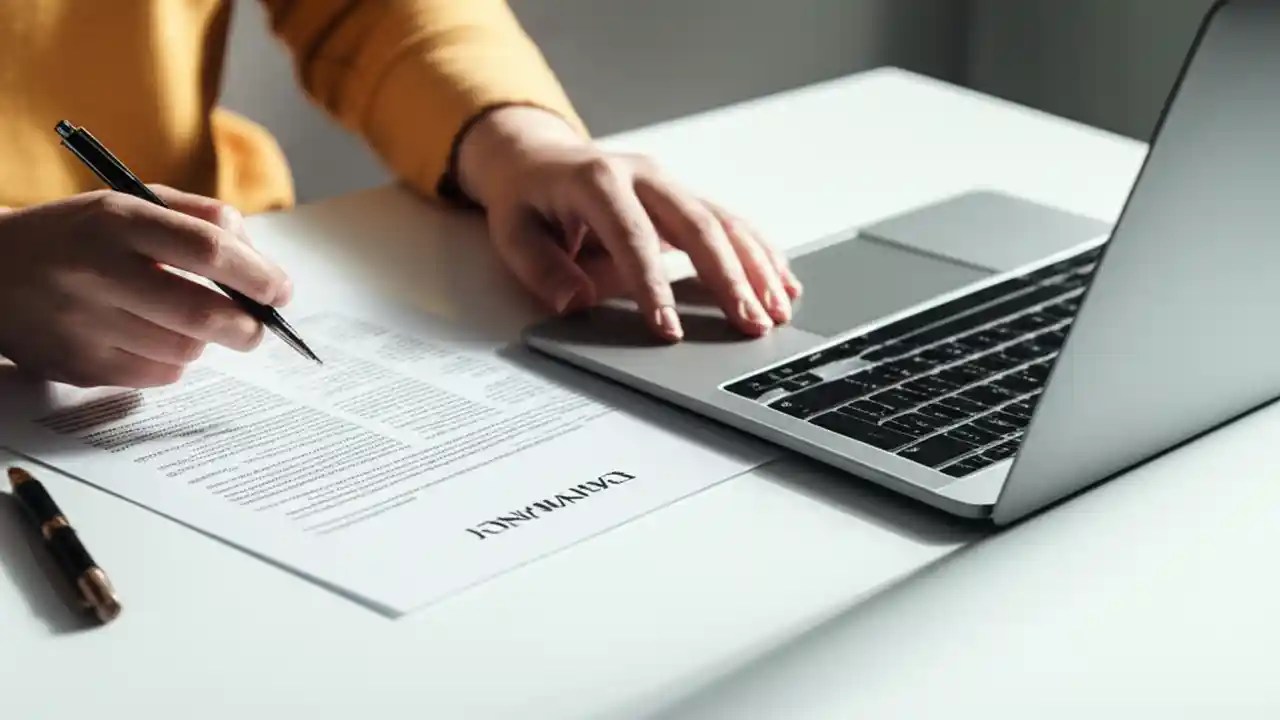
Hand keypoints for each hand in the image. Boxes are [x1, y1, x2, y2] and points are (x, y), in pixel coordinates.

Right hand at [0, 187, 291, 387]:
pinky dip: (173, 362)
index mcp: (117, 219)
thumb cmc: (80, 236)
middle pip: (203, 313)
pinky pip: (158, 376)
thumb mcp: (131, 203)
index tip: (281, 292)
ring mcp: (84, 322)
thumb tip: (260, 262)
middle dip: (247, 326)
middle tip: (257, 327)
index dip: (257, 275)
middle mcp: (98, 270)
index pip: (208, 250)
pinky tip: (152, 339)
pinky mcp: (78, 365)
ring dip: (205, 342)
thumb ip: (201, 219)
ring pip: (185, 350)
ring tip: (186, 322)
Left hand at [455, 106, 801, 341]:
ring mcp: (669, 184)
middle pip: (697, 225)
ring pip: (724, 222)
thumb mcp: (512, 233)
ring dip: (756, 268)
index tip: (668, 329)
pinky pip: (731, 222)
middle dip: (728, 278)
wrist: (537, 158)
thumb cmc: (526, 200)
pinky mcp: (685, 197)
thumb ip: (541, 269)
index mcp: (597, 181)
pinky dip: (760, 253)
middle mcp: (643, 176)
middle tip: (750, 323)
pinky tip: (783, 282)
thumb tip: (575, 302)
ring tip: (778, 310)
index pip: (632, 237)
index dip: (652, 286)